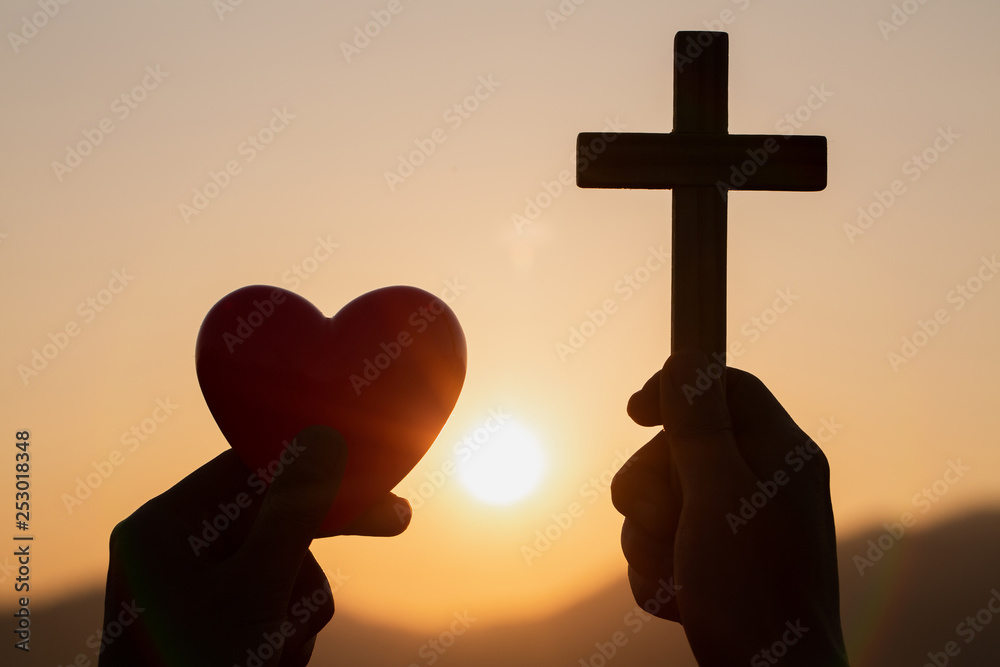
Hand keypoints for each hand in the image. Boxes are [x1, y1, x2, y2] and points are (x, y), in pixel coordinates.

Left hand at [98, 425, 409, 666]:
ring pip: (284, 564)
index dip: (314, 468)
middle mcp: (174, 549)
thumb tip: (323, 436)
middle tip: (397, 519)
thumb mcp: (256, 593)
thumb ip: (292, 513)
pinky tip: (275, 661)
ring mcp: (196, 588)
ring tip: (277, 652)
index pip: (249, 469)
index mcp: (162, 527)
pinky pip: (276, 600)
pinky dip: (289, 630)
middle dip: (317, 550)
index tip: (373, 474)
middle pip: (272, 516)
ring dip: (300, 606)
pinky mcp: (218, 622)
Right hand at [611, 352, 849, 665]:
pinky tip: (681, 599)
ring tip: (679, 574)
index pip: (723, 387)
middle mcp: (759, 484)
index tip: (633, 412)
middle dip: (653, 489)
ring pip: (657, 500)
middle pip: (675, 447)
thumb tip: (687, 356)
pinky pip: (658, 544)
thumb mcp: (719, 494)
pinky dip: (657, 570)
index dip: (674, 389)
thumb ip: (697, 423)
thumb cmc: (753, 590)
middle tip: (670, 523)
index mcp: (778, 454)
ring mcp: (735, 527)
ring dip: (650, 539)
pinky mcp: (713, 563)